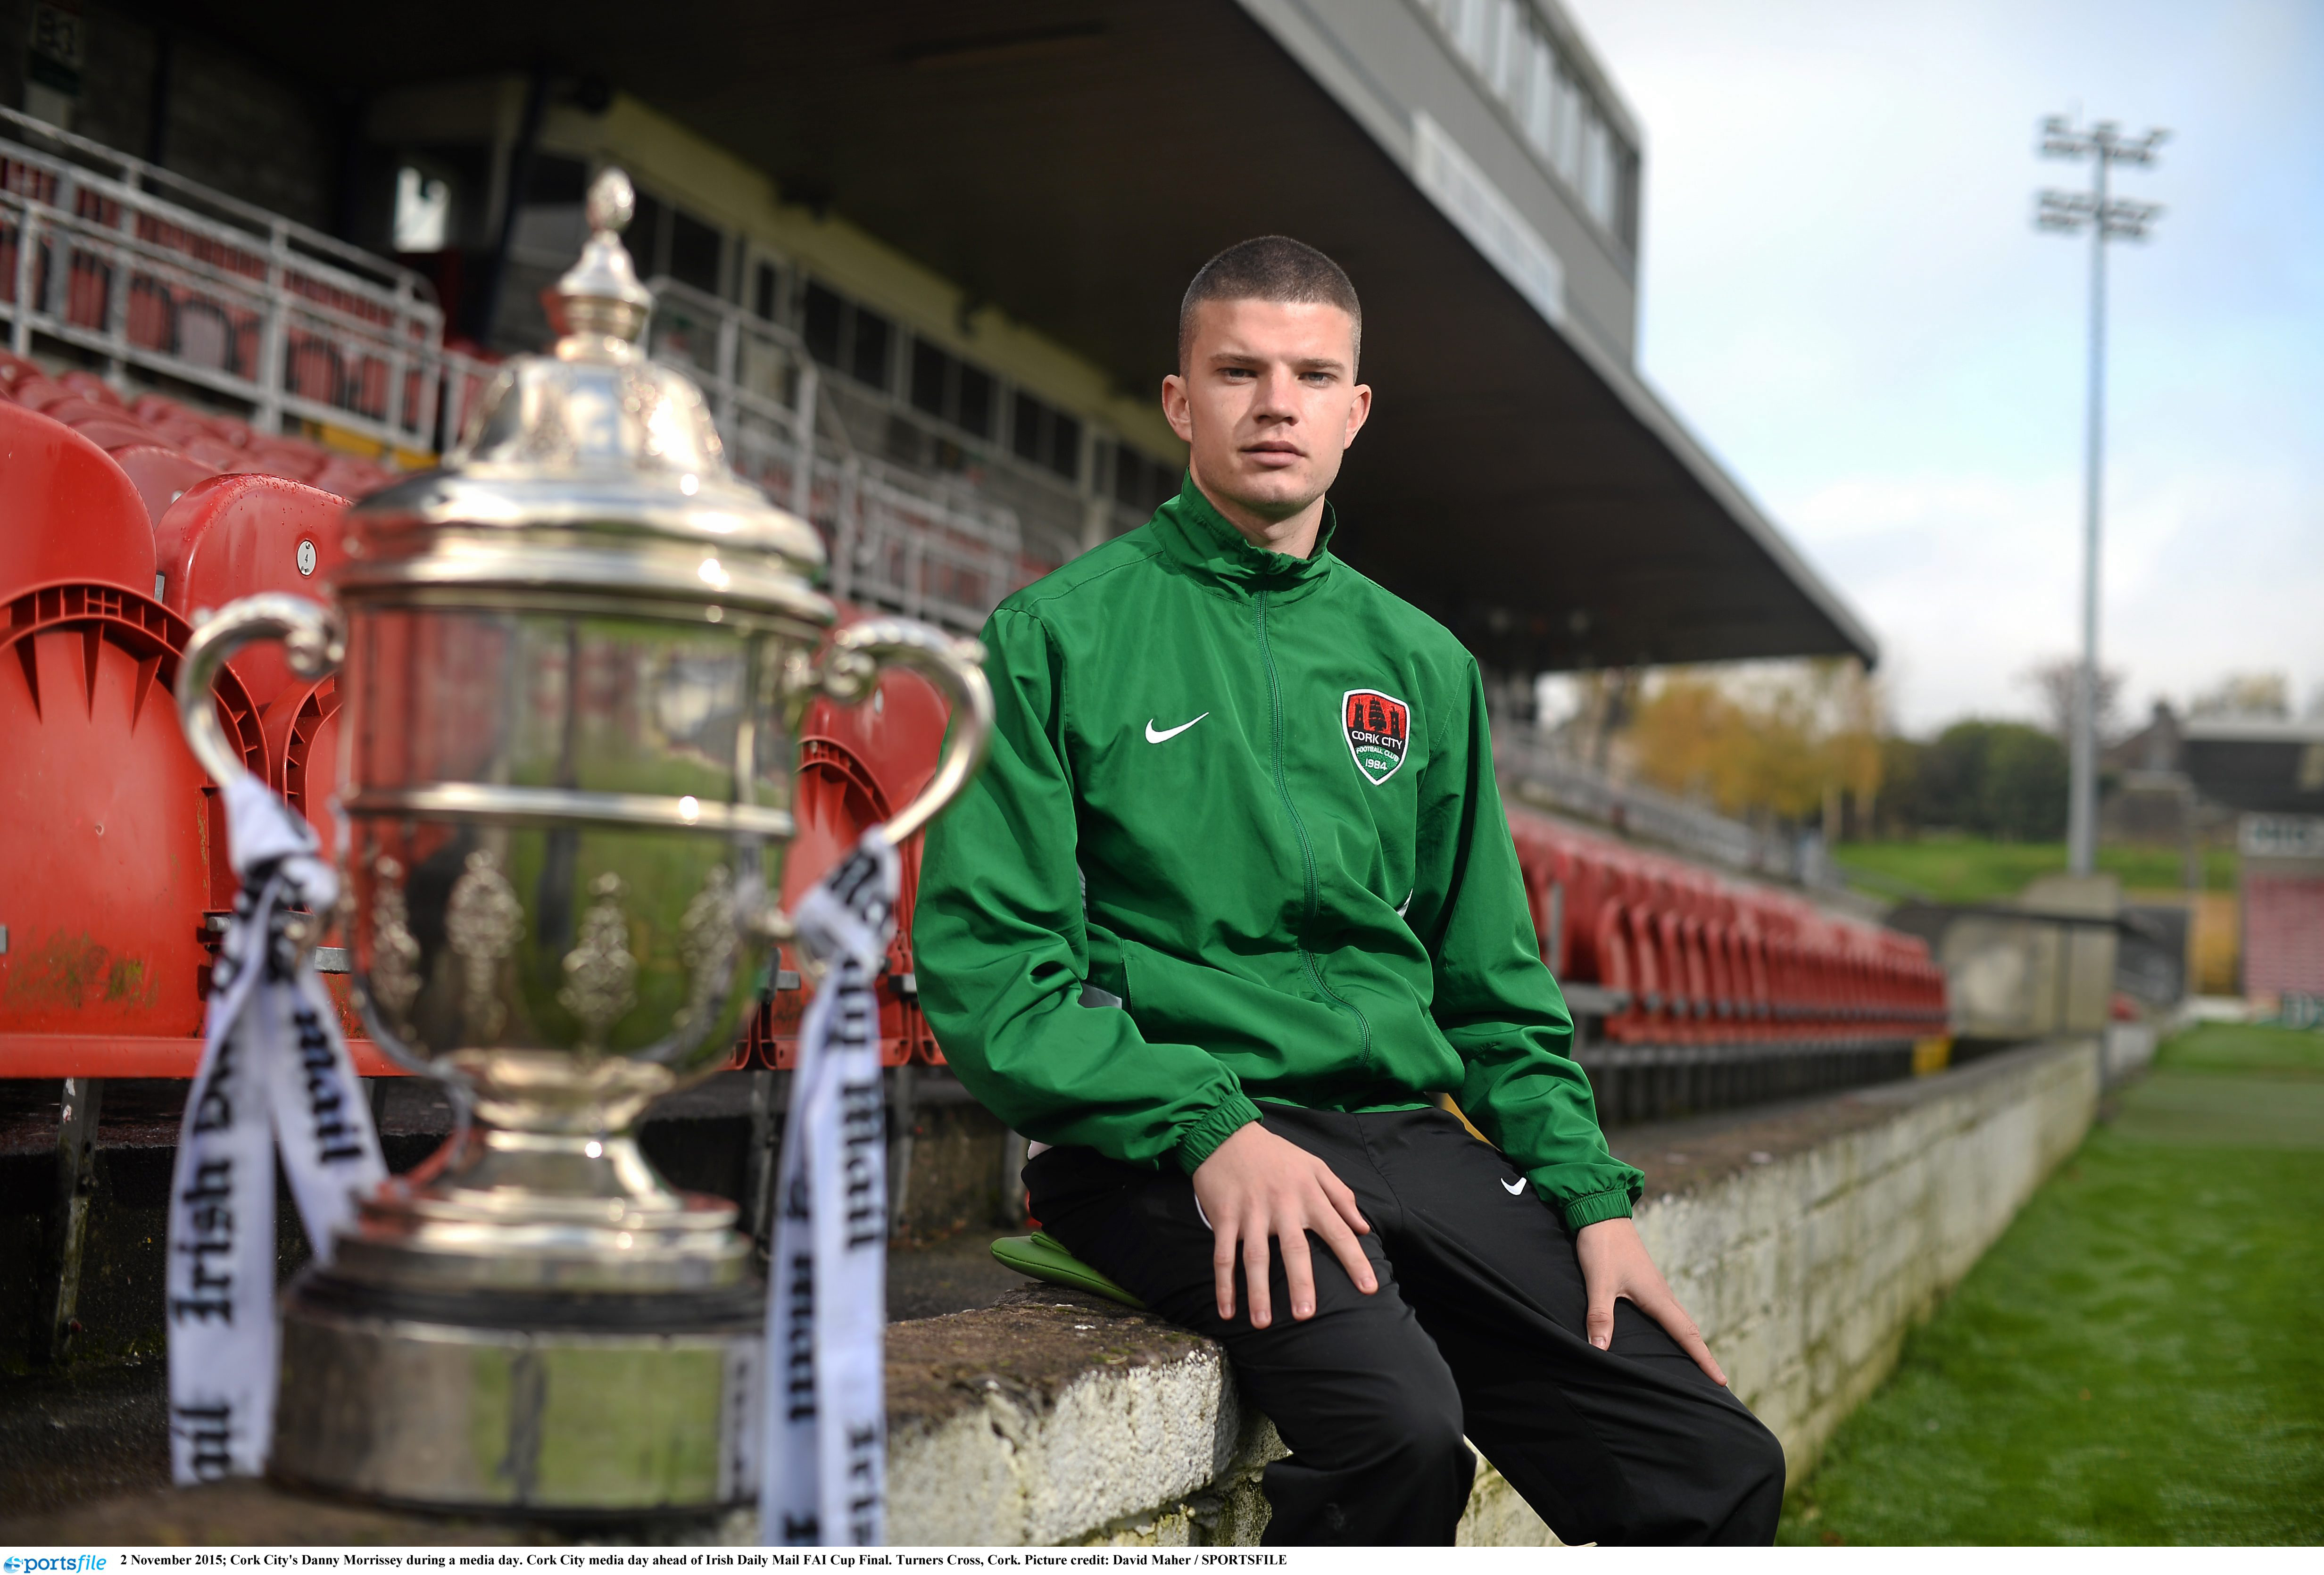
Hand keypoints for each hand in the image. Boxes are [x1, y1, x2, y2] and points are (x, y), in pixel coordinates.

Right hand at [1191, 1121, 1376, 1326]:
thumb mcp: (1315, 1165)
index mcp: (1308, 1195)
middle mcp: (1281, 1206)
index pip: (1338, 1232)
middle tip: (1306, 1317)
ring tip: (1262, 1323)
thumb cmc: (1276, 1154)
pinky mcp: (1224, 1217)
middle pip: (1294, 1250)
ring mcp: (1250, 1213)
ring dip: (1257, 1292)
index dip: (1355, 1261)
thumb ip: (1341, 1195)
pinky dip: (1223, 1284)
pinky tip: (1227, 1310)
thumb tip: (1363, 1227)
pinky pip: (1222, 1255)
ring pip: (1254, 1258)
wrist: (1226, 1134)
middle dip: (1301, 1283)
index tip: (1369, 1289)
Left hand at [1575, 1216, 1726, 1385]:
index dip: (1704, 1359)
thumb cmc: (1602, 1245)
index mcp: (1657, 1297)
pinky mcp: (1646, 1282)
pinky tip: (1667, 1335)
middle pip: (1689, 1330)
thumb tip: (1600, 1349)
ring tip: (1696, 1365)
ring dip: (1690, 1341)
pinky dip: (1675, 1327)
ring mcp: (1656, 1287)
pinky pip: (1667, 1311)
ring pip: (1679, 1319)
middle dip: (1702, 1355)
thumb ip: (1599, 1315)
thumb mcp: (1599, 1282)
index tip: (1721, 1381)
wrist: (1601, 1211)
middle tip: (1715, 1381)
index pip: (1687, 1335)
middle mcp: (1662, 1293)